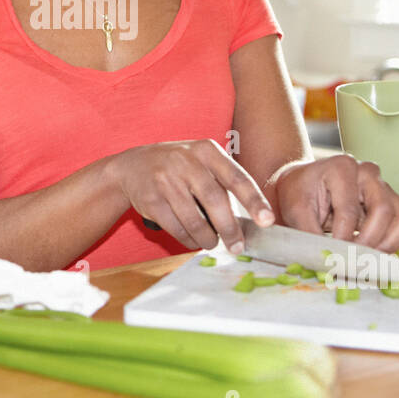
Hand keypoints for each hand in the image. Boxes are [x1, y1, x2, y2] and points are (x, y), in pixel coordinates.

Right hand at [107, 139, 274, 253]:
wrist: (131, 166)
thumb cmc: (177, 167)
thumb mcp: (200, 161)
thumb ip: (223, 181)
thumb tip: (250, 218)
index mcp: (206, 150)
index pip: (236, 177)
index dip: (254, 201)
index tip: (267, 221)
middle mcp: (186, 161)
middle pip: (214, 200)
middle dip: (229, 228)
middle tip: (238, 246)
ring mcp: (165, 179)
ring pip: (194, 219)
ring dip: (207, 238)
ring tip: (212, 243)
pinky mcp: (150, 199)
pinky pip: (175, 227)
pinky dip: (188, 239)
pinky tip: (193, 240)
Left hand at [273, 155, 398, 255]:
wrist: (305, 184)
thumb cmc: (299, 194)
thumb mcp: (295, 209)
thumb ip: (308, 232)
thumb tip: (325, 259)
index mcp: (342, 167)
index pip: (349, 210)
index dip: (342, 238)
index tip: (333, 255)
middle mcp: (368, 173)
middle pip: (383, 210)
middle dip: (370, 241)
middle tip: (355, 260)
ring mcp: (384, 186)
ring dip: (393, 242)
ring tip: (376, 261)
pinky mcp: (393, 201)